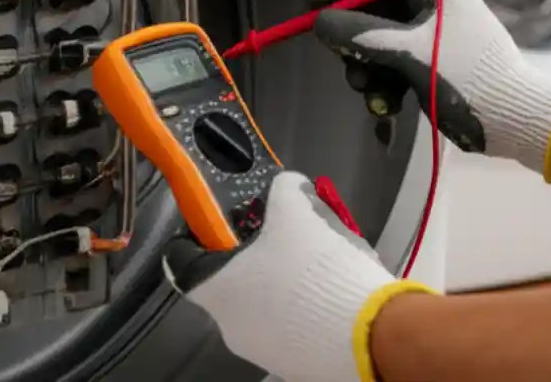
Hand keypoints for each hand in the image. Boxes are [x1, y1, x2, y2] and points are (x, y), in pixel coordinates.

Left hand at [162, 171, 436, 381]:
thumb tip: (286, 186)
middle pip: (231, 281)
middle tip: (285, 236)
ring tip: (320, 263)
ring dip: (284, 283)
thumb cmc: (314, 268)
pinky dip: (306, 308)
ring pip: (264, 306)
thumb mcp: (297, 212)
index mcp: (216, 290)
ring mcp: (261, 351)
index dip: (199, 234)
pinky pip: (292, 327)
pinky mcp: (293, 364)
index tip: (223, 221)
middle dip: (256, 256)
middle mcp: (229, 327)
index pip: (182, 259)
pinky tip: (334, 292)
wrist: (368, 334)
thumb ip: (283, 191)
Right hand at [304, 0, 550, 180]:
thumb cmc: (469, 77)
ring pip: (381, 45)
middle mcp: (435, 8)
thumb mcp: (410, 54)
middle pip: (376, 12)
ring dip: (368, 71)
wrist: (516, 119)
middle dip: (356, 43)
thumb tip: (319, 23)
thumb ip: (363, 36)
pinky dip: (385, 86)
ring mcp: (434, 39)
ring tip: (371, 96)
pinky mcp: (432, 66)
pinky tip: (384, 109)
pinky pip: (395, 67)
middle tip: (345, 64)